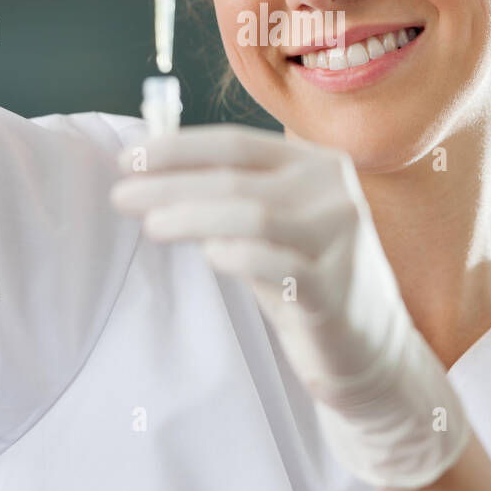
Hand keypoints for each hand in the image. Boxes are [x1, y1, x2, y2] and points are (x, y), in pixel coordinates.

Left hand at [110, 124, 470, 489]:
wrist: (369, 346)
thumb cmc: (304, 275)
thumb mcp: (273, 223)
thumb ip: (229, 194)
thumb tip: (149, 171)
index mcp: (316, 163)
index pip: (236, 143)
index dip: (177, 149)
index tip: (127, 159)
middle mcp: (333, 192)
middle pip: (237, 177)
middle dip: (170, 183)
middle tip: (121, 195)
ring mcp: (340, 240)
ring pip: (255, 215)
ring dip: (193, 216)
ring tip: (152, 226)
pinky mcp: (337, 291)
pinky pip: (279, 266)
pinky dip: (238, 255)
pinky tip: (210, 255)